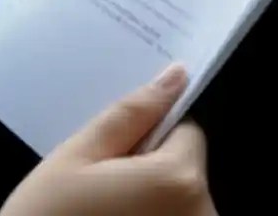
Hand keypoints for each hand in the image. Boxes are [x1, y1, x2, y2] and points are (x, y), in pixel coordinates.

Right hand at [0, 64, 216, 215]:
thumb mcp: (75, 160)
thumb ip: (130, 114)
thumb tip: (176, 75)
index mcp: (179, 178)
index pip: (186, 132)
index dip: (147, 140)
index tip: (111, 161)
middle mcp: (202, 211)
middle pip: (185, 169)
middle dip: (149, 172)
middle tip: (98, 193)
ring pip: (179, 200)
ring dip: (150, 204)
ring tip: (100, 214)